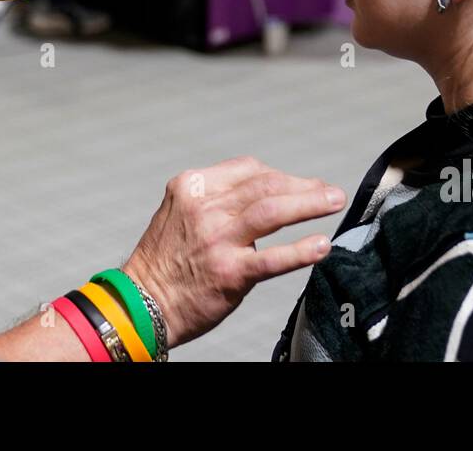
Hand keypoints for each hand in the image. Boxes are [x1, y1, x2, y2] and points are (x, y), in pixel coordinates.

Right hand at [122, 156, 345, 347]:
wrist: (140, 304)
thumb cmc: (165, 261)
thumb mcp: (181, 212)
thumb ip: (217, 198)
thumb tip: (268, 193)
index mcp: (192, 187)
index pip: (248, 168)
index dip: (281, 174)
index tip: (302, 183)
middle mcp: (204, 208)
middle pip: (265, 184)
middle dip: (303, 186)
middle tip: (329, 191)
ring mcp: (217, 240)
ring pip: (272, 211)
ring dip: (309, 204)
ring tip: (333, 203)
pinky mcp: (229, 272)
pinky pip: (273, 258)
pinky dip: (301, 250)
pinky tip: (321, 245)